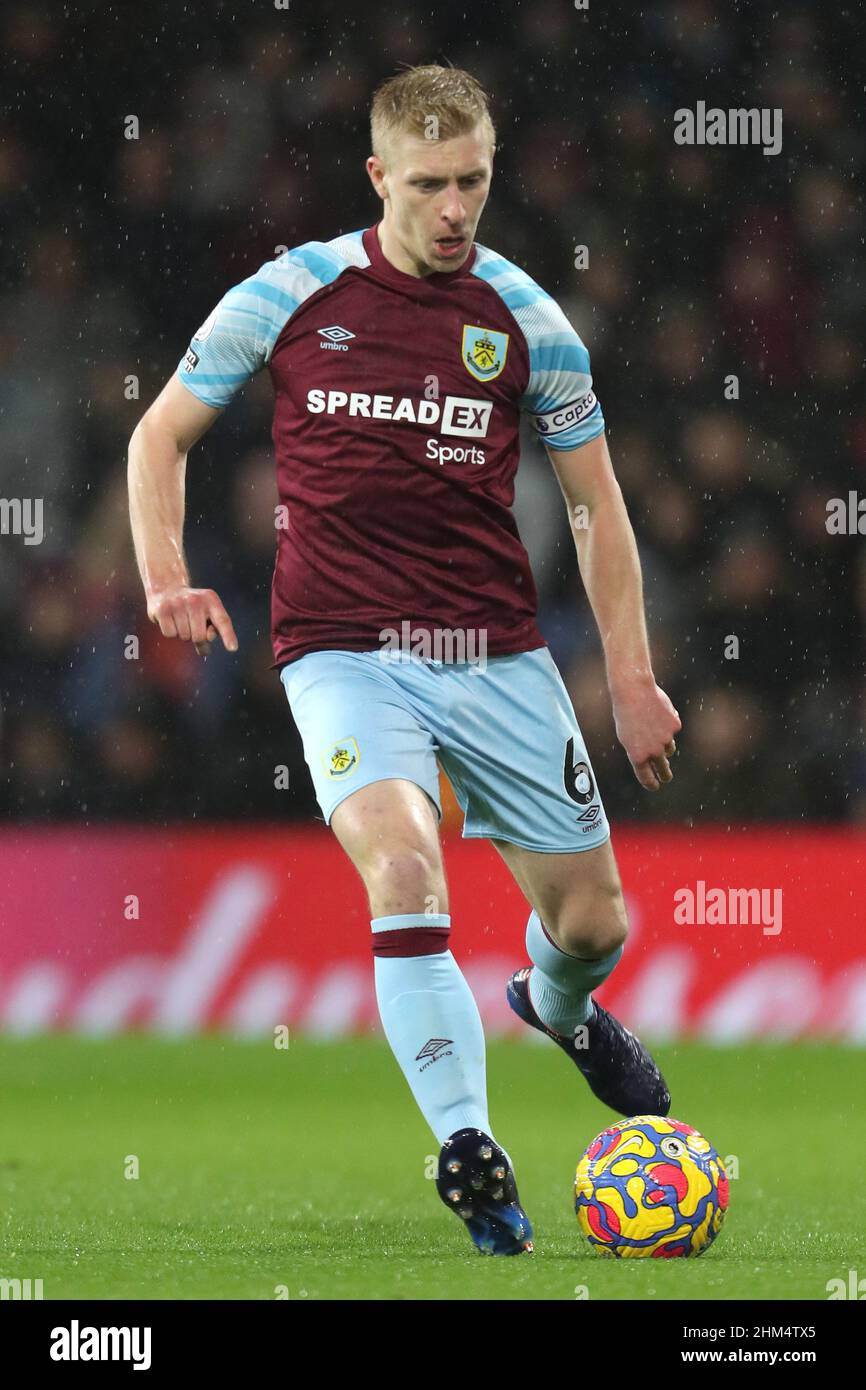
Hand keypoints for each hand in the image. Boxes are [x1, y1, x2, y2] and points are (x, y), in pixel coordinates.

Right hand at [147, 586, 238, 655]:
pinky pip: (170, 634)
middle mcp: (195, 600)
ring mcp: (178, 603)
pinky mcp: (162, 609)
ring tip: (180, 620)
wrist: (167, 588)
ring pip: (184, 636)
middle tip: (193, 629)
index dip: (228, 635)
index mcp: (211, 600)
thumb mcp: (208, 611)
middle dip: (197, 640)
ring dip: (182, 634)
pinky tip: (170, 620)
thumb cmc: (192, 606)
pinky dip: (170, 632)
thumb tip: (207, 642)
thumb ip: (214, 627)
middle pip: (199, 636)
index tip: (233, 648)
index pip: (222, 620)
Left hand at [610, 676, 681, 790]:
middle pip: (663, 769)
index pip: (646, 777)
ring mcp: (666, 739)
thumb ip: (639, 750)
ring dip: (664, 744)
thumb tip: (652, 759)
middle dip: (664, 775)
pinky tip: (658, 713)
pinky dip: (667, 725)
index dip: (651, 784)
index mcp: (637, 756)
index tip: (655, 786)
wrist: (634, 691)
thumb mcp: (626, 737)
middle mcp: (653, 751)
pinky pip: (673, 730)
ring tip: (652, 728)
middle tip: (666, 778)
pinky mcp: (675, 726)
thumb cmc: (625, 713)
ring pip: (669, 748)